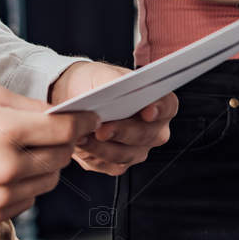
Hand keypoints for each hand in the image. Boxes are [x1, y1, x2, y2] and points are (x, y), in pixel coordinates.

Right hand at [0, 85, 98, 224]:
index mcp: (5, 132)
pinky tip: (7, 173)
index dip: (84, 124)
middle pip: (62, 157)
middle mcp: (5, 167)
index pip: (66, 131)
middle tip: (53, 135)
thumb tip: (65, 115)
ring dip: (46, 167)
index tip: (91, 120)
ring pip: (50, 181)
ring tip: (24, 154)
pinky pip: (30, 199)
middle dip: (63, 143)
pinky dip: (27, 186)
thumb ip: (29, 106)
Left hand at [48, 62, 177, 174]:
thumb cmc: (92, 84)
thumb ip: (113, 81)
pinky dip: (93, 156)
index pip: (168, 106)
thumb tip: (115, 90)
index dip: (159, 109)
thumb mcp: (101, 75)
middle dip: (122, 132)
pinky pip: (110, 165)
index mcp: (157, 103)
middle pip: (148, 135)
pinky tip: (81, 144)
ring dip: (102, 147)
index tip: (146, 111)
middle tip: (102, 128)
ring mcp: (139, 148)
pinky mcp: (120, 163)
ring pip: (127, 154)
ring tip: (82, 136)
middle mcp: (153, 129)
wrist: (70, 98)